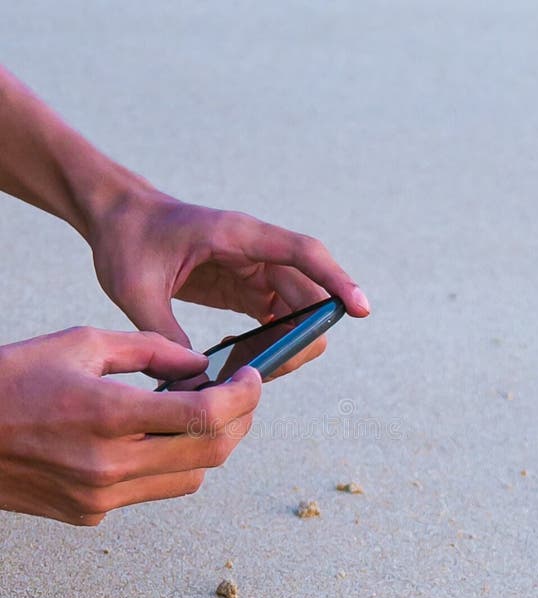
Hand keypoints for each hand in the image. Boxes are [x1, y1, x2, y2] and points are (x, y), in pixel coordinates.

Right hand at [0, 327, 260, 524]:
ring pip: (188, 479)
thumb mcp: (79, 343)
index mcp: (107, 414)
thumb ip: (149, 350)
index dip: (244, 396)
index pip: (205, 416)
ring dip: (208, 446)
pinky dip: (166, 463)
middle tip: (243, 396)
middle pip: (210, 454)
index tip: (255, 378)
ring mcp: (99, 497)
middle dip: (240, 422)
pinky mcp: (89, 514)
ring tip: (204, 414)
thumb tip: (201, 366)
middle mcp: (108, 465)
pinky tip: (155, 437)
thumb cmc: (9, 380)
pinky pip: (149, 491)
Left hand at [90, 189, 369, 362]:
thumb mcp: (134, 289)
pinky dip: (271, 340)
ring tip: (256, 371)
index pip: (303, 253)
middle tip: (281, 367)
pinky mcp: (242, 286)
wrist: (115, 218)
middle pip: (307, 291)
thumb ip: (165, 334)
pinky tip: (245, 360)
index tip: (361, 309)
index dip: (337, 280)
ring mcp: (252, 269)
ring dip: (290, 340)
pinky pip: (274, 316)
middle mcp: (255, 250)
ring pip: (295, 308)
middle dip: (307, 330)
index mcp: (237, 235)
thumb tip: (197, 379)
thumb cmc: (125, 240)